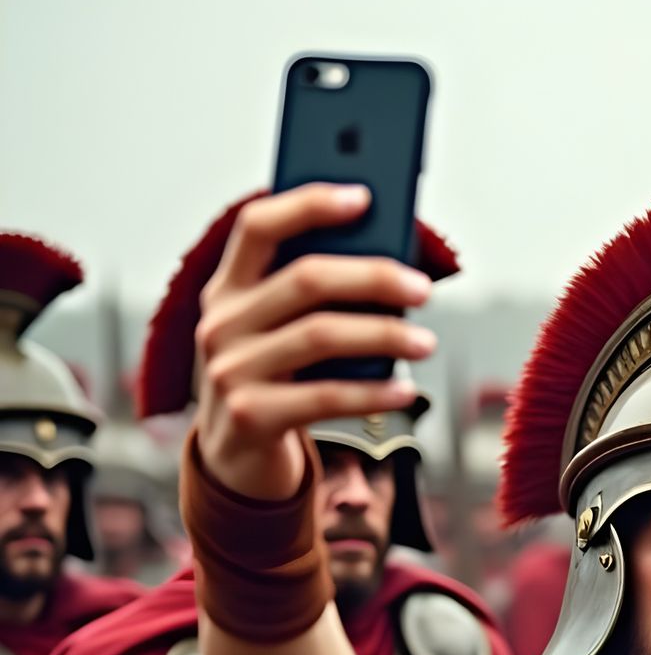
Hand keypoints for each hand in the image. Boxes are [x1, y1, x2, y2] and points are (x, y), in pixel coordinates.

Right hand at [195, 184, 435, 500]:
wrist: (232, 457)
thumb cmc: (274, 380)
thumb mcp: (278, 332)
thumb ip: (312, 299)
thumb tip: (391, 268)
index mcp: (227, 288)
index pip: (259, 226)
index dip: (310, 205)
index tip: (364, 197)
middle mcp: (221, 322)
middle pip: (306, 280)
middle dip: (372, 278)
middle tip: (421, 287)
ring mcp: (230, 369)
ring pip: (321, 336)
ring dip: (384, 336)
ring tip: (425, 342)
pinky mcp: (251, 416)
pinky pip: (327, 397)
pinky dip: (374, 394)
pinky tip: (406, 391)